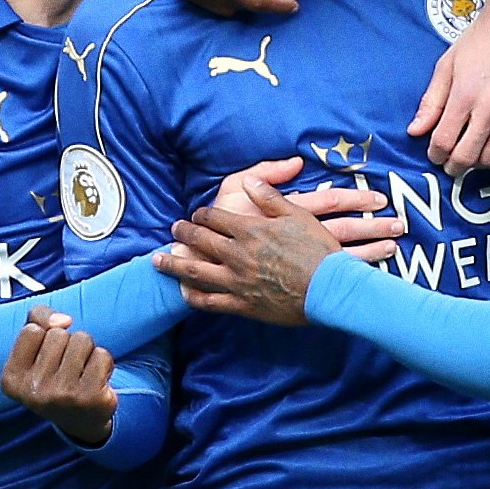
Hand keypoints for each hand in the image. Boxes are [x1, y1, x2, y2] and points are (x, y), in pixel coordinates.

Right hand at [0, 306, 117, 443]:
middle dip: (67, 344)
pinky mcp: (91, 397)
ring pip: (82, 340)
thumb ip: (38, 318)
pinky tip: (97, 381)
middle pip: (58, 334)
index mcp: (11, 379)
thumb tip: (64, 320)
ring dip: (86, 351)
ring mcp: (62, 396)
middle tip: (67, 369)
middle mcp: (33, 391)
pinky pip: (102, 355)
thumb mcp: (35, 346)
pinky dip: (104, 362)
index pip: (32, 330)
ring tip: (81, 373)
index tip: (46, 361)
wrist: (82, 420)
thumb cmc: (55, 375)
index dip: (45, 337)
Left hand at [156, 184, 339, 324]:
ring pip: (194, 271)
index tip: (197, 214)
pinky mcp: (242, 305)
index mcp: (250, 230)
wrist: (330, 290)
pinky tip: (184, 291)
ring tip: (159, 260)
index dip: (202, 214)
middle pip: (199, 240)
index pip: (214, 217)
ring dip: (173, 263)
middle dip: (183, 232)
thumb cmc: (318, 251)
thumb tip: (251, 183)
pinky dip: (192, 296)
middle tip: (174, 229)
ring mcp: (236, 281)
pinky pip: (209, 302)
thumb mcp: (298, 216)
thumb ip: (271, 197)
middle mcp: (237, 255)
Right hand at [213, 159, 404, 262]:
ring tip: (394, 249)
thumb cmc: (218, 220)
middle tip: (401, 225)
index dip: (355, 198)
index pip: (329, 202)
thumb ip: (265, 173)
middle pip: (342, 231)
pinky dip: (347, 279)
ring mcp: (293, 262)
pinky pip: (323, 282)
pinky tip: (367, 280)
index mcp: (285, 213)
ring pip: (337, 259)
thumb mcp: (233, 187)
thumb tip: (296, 161)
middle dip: (372, 228)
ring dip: (368, 253)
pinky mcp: (290, 281)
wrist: (198, 260)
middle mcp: (293, 237)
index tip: (380, 197)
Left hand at [408, 0, 489, 175]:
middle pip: (469, 157)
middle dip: (454, 166)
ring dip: (476, 162)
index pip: (445, 141)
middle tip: (448, 164)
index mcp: (466, 94)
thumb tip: (415, 130)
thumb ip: (431, 101)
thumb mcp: (446, 65)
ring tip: (468, 153)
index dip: (435, 154)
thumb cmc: (479, 41)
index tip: (433, 154)